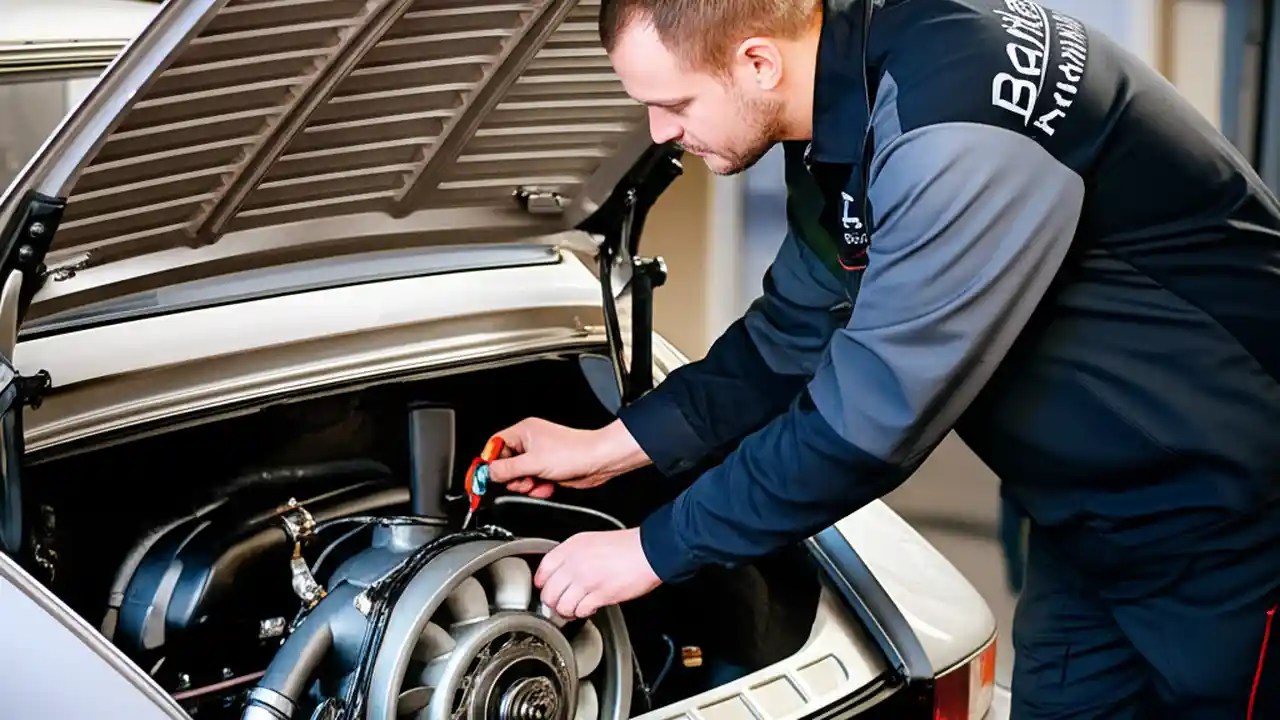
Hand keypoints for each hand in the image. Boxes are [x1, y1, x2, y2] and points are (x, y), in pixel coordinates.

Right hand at [486, 418, 648, 497]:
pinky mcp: (548, 469)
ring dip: (526, 485)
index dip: (489, 461)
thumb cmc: (574, 452)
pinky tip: (546, 487)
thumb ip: (507, 469)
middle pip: (506, 464)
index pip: (495, 445)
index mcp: (524, 432)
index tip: (486, 476)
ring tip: (537, 483)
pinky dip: (538, 487)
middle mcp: (530, 442)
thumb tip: (488, 473)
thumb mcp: (533, 463)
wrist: (598, 461)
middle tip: (521, 481)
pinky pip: (533, 482)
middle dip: (513, 477)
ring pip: (520, 476)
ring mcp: (540, 456)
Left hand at [536, 528, 660, 617]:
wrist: (649, 550)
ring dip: (568, 610)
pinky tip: (590, 607)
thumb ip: (572, 555)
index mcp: (572, 547)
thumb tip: (559, 572)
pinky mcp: (600, 595)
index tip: (546, 587)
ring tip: (576, 607)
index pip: (543, 569)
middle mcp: (575, 563)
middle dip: (553, 601)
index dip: (542, 583)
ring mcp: (586, 580)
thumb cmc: (625, 546)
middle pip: (549, 592)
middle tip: (561, 602)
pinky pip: (581, 611)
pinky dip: (583, 613)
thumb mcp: (591, 541)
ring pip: (562, 606)